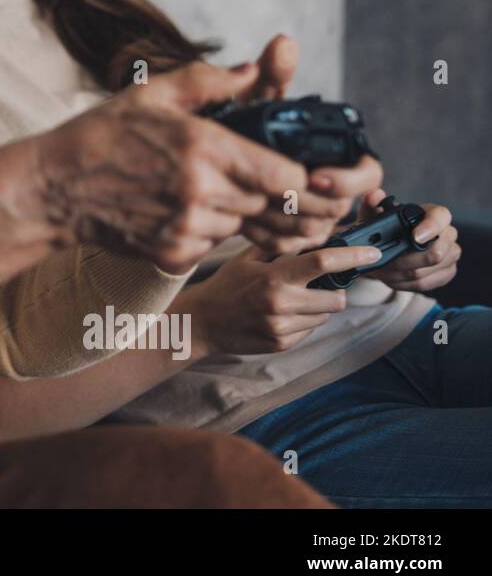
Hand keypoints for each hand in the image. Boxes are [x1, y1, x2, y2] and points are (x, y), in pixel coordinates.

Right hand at [32, 59, 311, 273]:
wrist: (54, 189)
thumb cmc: (100, 136)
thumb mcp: (151, 95)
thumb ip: (208, 82)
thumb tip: (253, 73)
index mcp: (204, 147)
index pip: (288, 177)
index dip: (293, 172)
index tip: (280, 163)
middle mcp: (201, 192)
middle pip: (269, 203)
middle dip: (260, 188)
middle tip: (229, 171)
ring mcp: (188, 228)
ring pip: (242, 225)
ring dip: (231, 209)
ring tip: (193, 187)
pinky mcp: (174, 254)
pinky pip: (212, 244)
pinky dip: (204, 228)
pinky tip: (174, 208)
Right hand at [178, 241, 382, 356]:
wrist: (202, 322)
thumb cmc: (227, 284)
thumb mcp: (248, 258)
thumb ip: (281, 246)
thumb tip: (315, 231)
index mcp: (273, 277)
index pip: (323, 263)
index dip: (353, 256)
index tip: (373, 252)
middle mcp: (280, 303)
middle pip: (336, 297)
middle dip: (332, 290)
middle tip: (315, 285)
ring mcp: (282, 327)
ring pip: (325, 316)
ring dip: (317, 307)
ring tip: (291, 301)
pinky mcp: (282, 344)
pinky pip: (310, 330)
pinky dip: (303, 322)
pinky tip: (280, 316)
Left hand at [199, 33, 383, 254]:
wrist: (211, 159)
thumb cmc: (242, 123)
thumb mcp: (255, 99)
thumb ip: (271, 73)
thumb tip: (282, 43)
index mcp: (339, 154)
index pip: (369, 175)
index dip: (348, 180)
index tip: (315, 175)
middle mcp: (332, 187)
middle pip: (342, 209)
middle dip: (314, 205)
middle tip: (281, 196)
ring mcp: (312, 215)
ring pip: (316, 232)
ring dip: (288, 222)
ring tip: (257, 207)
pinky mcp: (286, 236)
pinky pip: (289, 246)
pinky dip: (269, 236)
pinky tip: (246, 223)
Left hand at [352, 189, 461, 291]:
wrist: (384, 250)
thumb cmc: (381, 229)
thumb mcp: (371, 217)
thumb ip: (371, 204)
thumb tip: (375, 194)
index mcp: (430, 214)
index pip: (442, 216)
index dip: (431, 227)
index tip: (414, 237)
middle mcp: (447, 233)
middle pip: (438, 252)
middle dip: (407, 260)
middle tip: (385, 262)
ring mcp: (450, 254)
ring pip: (429, 270)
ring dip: (402, 273)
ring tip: (382, 271)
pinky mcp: (446, 272)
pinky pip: (427, 283)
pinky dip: (405, 283)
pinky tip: (392, 278)